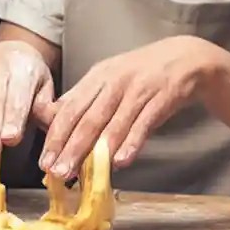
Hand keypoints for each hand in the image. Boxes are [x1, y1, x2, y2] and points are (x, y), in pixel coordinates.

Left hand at [41, 35, 223, 178]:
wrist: (186, 57)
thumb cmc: (142, 72)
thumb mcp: (109, 77)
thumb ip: (84, 97)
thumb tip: (53, 118)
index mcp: (98, 76)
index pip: (70, 107)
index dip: (56, 134)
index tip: (44, 159)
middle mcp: (115, 81)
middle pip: (87, 117)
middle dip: (68, 146)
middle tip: (55, 171)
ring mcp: (139, 89)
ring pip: (112, 122)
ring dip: (94, 150)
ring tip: (78, 172)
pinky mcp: (162, 98)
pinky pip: (143, 123)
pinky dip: (130, 142)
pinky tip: (119, 161)